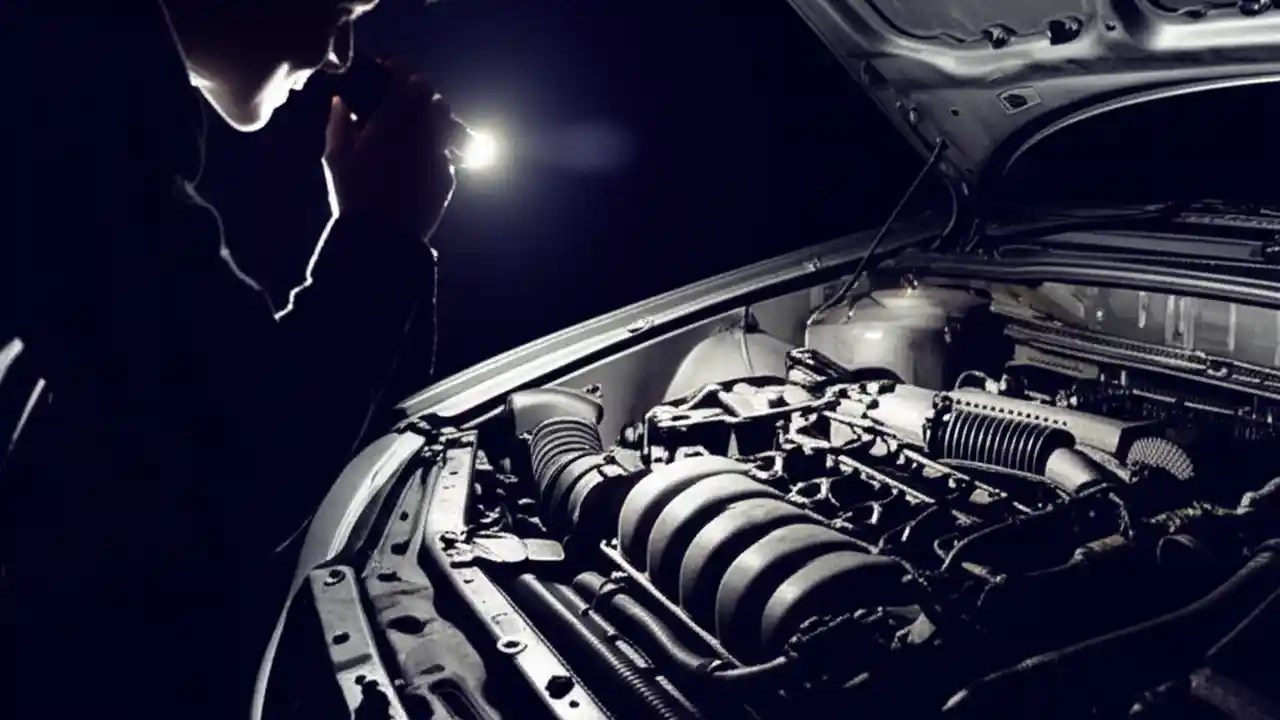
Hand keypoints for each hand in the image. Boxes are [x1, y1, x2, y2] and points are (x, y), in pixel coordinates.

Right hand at [323, 63, 456, 242]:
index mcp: (396, 122)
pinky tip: (417, 163)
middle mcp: (424, 135)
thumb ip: (339, 124)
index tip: (390, 71)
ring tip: (414, 131)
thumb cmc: (354, 196)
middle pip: (435, 101)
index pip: (411, 82)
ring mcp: (440, 156)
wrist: (383, 239)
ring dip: (433, 122)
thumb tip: (341, 102)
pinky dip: (435, 151)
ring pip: (447, 126)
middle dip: (421, 98)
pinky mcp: (448, 178)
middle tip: (403, 103)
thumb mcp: (335, 158)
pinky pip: (446, 154)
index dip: (402, 73)